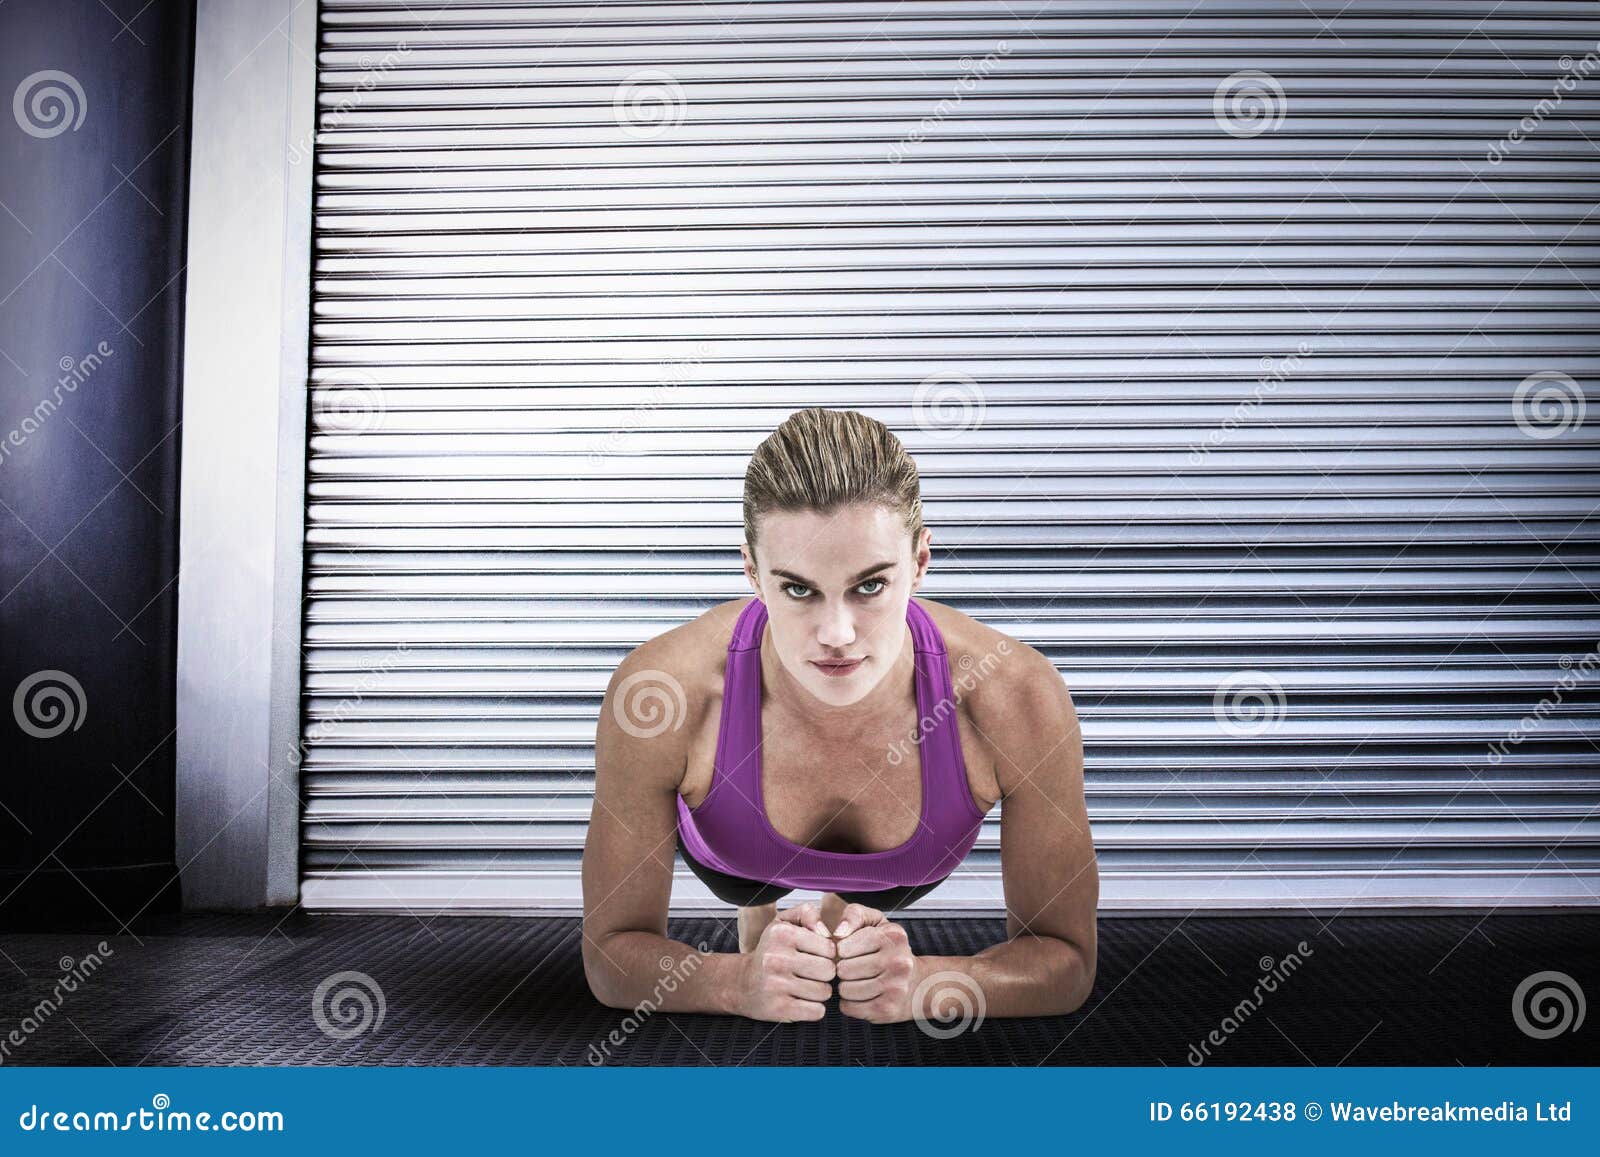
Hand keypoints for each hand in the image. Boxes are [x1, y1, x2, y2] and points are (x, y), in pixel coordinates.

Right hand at [736, 900, 836, 1022]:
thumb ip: (808, 913)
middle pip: (829, 970)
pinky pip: (816, 1011)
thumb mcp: (784, 922)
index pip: (829, 947)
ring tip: (807, 986)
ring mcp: (776, 985)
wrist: (741, 983)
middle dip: (825, 974)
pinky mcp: (778, 1008)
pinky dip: (815, 1009)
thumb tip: (826, 931)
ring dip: (820, 992)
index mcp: (782, 934)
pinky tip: (804, 1001)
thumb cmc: (770, 952)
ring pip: (824, 992)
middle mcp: (777, 958)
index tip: (816, 956)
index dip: (828, 954)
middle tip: (813, 973)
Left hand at [832, 903, 917, 1023]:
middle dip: (843, 969)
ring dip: (845, 987)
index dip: (841, 950)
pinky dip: (849, 1003)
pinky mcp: (888, 1010)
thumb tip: (838, 933)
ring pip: (845, 990)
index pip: (844, 946)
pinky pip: (849, 1008)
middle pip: (843, 970)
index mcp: (893, 936)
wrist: (919, 984)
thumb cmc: (890, 950)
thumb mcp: (876, 923)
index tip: (851, 951)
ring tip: (858, 982)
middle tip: (855, 969)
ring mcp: (895, 988)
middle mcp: (898, 962)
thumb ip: (854, 915)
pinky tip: (861, 996)